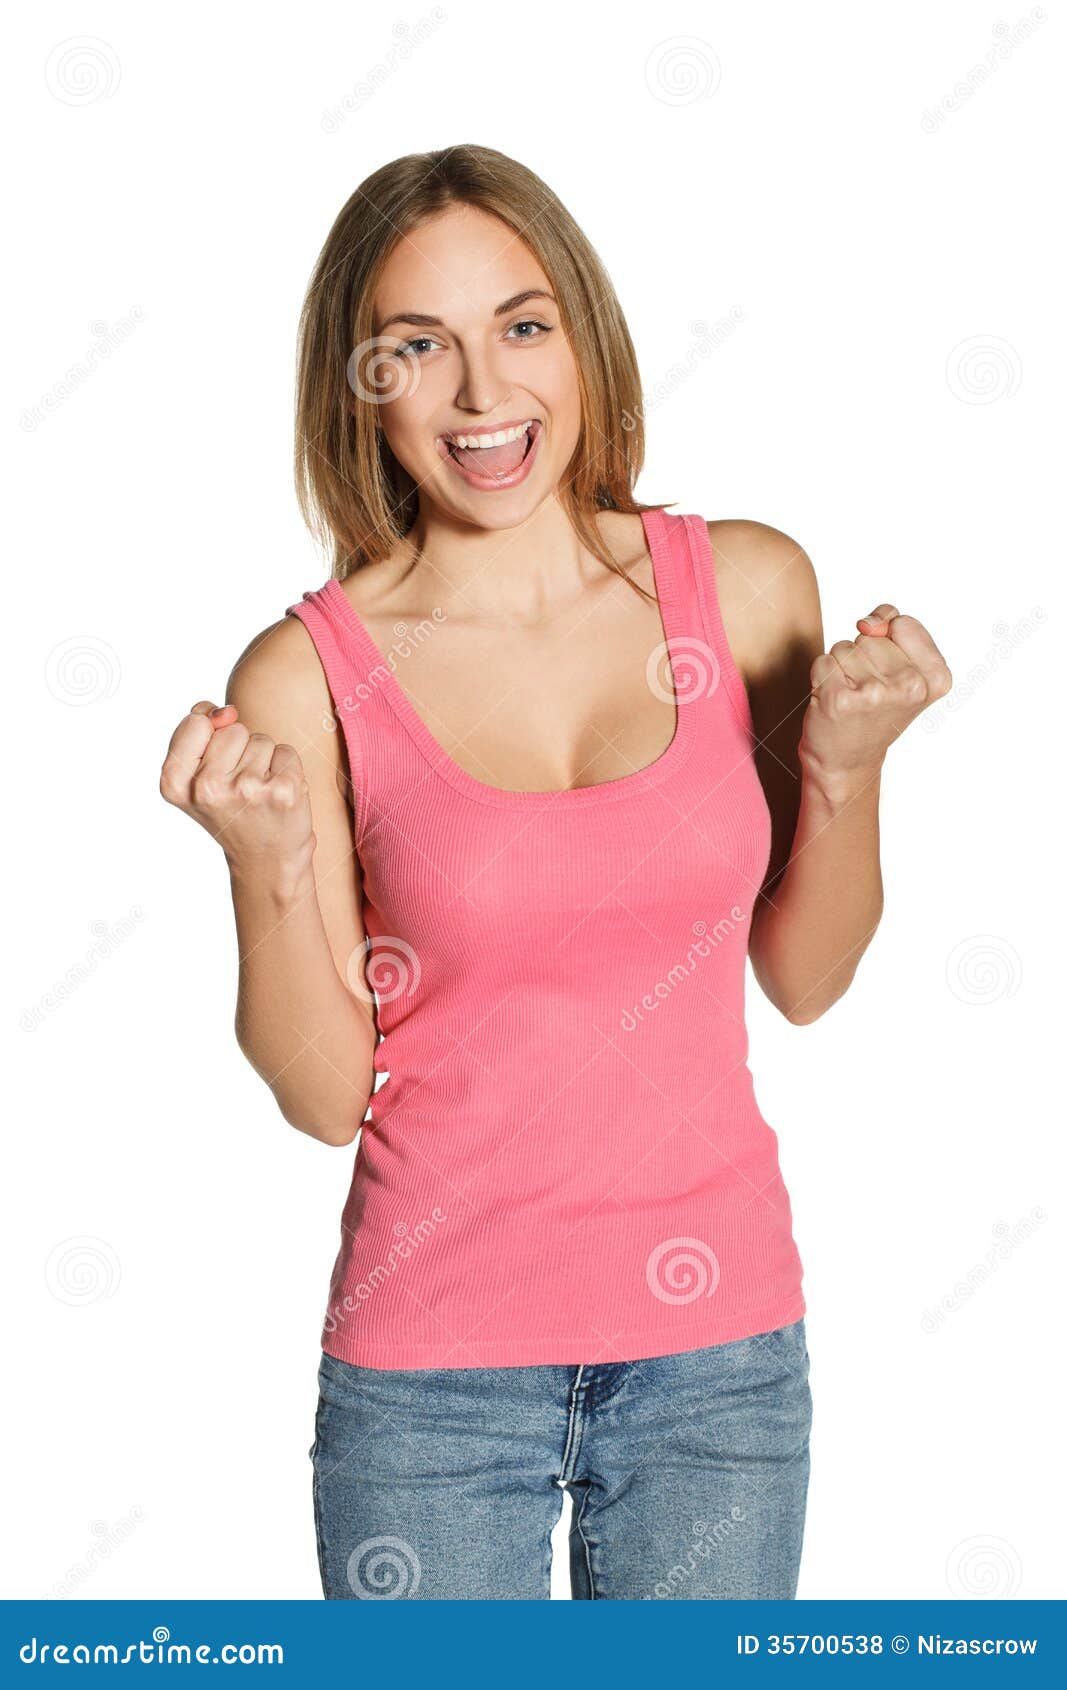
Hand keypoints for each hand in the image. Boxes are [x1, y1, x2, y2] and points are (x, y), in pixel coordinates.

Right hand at [159, 699, 315, 882]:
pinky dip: (285, 769)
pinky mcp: (283, 790)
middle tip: (239, 787)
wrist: (266, 860)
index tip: (214, 767)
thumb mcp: (196, 777)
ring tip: (258, 794)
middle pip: (232, 729)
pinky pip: (285, 752)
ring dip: (263, 761)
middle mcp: (207, 788)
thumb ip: (198, 733)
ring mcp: (247, 789)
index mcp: (175, 783)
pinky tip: (277, 796)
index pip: (195, 722)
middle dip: (239, 750)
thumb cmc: (231, 813)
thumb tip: (227, 712)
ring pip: (261, 739)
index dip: (210, 736)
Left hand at [799, 605, 951, 792]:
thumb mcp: (902, 669)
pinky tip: (833, 702)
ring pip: (844, 647)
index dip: (887, 641)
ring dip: (840, 668)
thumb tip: (867, 623)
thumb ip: (893, 627)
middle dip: (862, 657)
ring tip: (851, 697)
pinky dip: (821, 678)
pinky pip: (823, 661)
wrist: (847, 761)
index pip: (903, 623)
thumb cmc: (873, 711)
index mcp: (936, 677)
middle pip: (871, 636)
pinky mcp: (841, 699)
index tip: (888, 675)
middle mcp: (910, 686)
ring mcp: (875, 693)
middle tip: (866, 692)